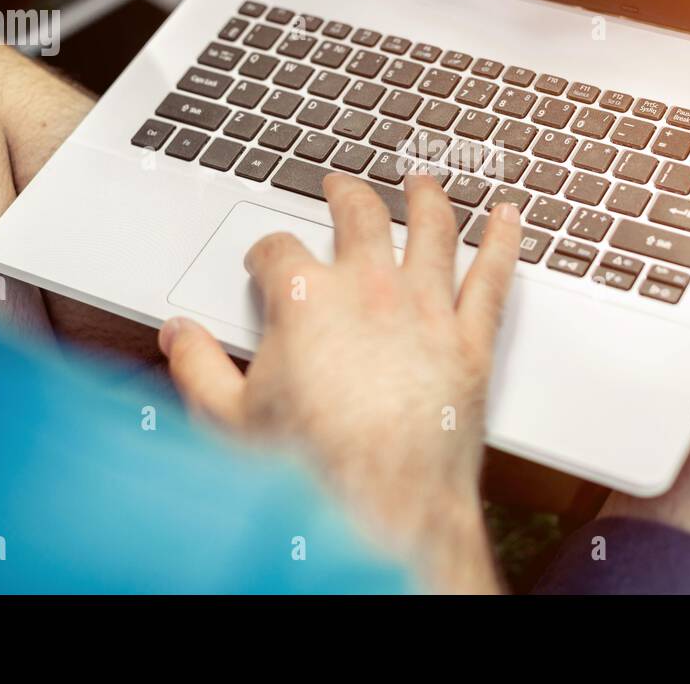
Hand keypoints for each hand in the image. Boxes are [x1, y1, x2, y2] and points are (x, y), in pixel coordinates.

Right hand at [158, 172, 520, 592]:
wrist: (384, 506)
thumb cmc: (310, 467)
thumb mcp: (228, 419)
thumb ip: (197, 367)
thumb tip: (178, 335)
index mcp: (305, 299)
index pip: (278, 249)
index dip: (266, 251)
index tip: (264, 260)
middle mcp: (369, 288)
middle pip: (359, 215)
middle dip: (346, 193)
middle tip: (340, 185)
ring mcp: (426, 308)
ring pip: (432, 228)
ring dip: (426, 197)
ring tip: (422, 183)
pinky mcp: (470, 339)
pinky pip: (493, 276)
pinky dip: (504, 240)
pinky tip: (511, 218)